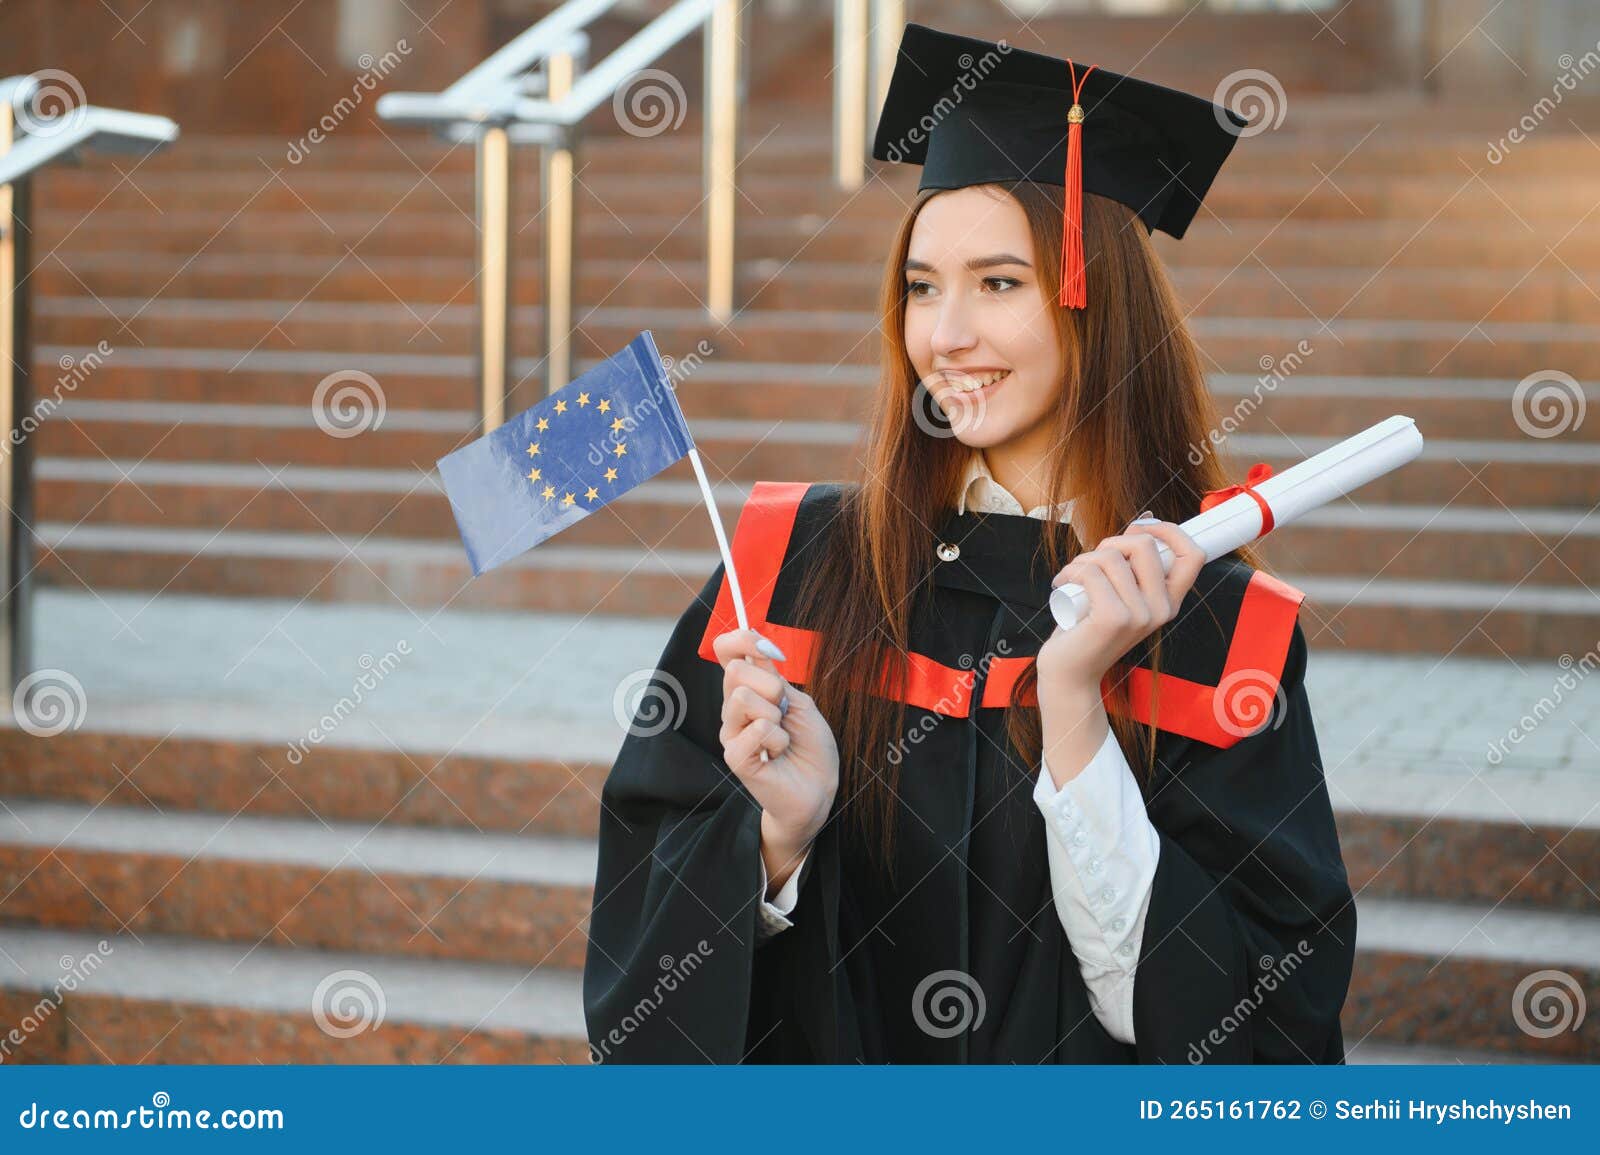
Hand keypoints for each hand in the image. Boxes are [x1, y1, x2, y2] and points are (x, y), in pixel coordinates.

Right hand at [712, 629, 839, 872]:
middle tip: (785, 712)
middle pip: (735, 671)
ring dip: (774, 715)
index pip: (725, 651)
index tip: (772, 653)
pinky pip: (755, 728)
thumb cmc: (810, 747)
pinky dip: (778, 739)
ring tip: (782, 736)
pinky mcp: (734, 757)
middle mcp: (733, 709)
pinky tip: (779, 753)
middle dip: (772, 686)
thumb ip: (774, 676)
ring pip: (742, 698)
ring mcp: (731, 733)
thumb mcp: (799, 702)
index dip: (743, 640)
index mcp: (748, 690)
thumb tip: (754, 644)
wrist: (817, 789)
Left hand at [1036, 517, 1206, 698]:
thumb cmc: (1089, 629)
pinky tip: (1062, 584)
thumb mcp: (1121, 596)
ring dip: (1082, 560)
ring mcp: (1140, 616)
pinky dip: (1071, 571)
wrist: (1070, 674)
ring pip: (1111, 557)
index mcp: (1169, 603)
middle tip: (1091, 562)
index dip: (1169, 531)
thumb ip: (1135, 568)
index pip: (1192, 556)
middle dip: (1111, 542)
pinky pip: (1091, 573)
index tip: (1140, 527)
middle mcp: (1161, 610)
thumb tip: (1144, 521)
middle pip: (1145, 544)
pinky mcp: (1113, 618)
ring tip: (1071, 578)